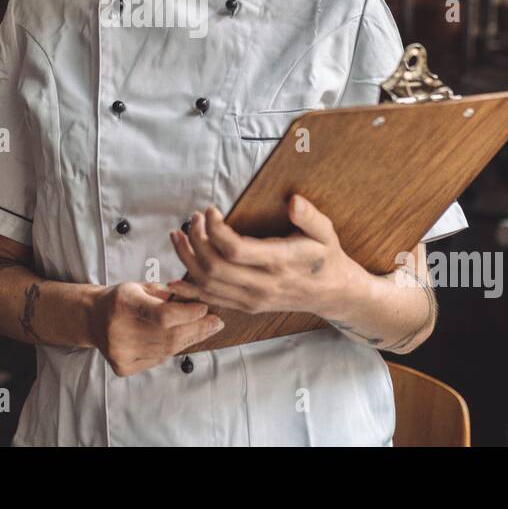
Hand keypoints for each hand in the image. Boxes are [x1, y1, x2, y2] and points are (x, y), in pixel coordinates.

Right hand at [90, 281, 224, 376]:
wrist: (92, 318)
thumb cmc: (122, 299)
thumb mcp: (141, 287)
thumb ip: (167, 294)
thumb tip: (200, 302)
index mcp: (124, 302)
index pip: (163, 314)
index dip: (188, 314)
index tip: (205, 309)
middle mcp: (119, 329)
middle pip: (169, 335)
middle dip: (197, 329)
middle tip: (215, 323)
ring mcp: (120, 351)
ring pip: (167, 350)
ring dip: (189, 340)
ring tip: (203, 330)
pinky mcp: (122, 366)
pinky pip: (158, 360)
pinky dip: (171, 350)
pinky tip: (177, 340)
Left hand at [167, 195, 363, 317]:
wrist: (332, 293)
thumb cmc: (325, 256)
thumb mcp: (325, 231)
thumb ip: (309, 216)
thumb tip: (293, 202)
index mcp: (280, 263)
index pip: (235, 250)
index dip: (215, 230)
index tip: (210, 210)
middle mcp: (263, 285)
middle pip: (214, 268)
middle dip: (196, 240)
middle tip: (193, 219)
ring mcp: (253, 299)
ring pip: (208, 284)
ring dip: (187, 259)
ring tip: (178, 236)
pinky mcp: (247, 306)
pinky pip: (212, 300)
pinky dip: (190, 288)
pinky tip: (175, 276)